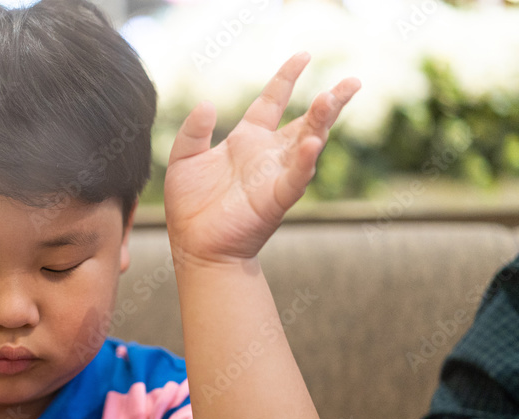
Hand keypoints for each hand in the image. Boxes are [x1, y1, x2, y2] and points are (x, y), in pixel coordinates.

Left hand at [164, 52, 359, 263]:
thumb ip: (193, 131)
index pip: (272, 101)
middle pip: (305, 121)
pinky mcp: (275, 199)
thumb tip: (207, 104)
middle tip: (350, 82)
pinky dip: (305, 161)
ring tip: (331, 98)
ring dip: (321, 122)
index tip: (304, 56)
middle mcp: (267, 155)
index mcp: (247, 140)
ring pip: (307, 143)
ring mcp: (275, 176)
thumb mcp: (183, 160)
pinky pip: (295, 178)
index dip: (287, 78)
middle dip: (329, 102)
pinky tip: (313, 143)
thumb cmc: (190, 207)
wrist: (195, 247)